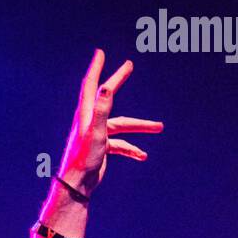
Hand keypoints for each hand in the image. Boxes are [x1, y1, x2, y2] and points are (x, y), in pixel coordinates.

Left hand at [58, 50, 162, 193]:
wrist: (77, 185)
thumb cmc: (84, 158)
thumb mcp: (96, 132)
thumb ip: (102, 109)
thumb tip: (107, 87)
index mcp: (87, 113)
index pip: (92, 84)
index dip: (96, 67)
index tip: (100, 52)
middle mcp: (91, 120)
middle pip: (108, 97)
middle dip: (119, 80)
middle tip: (129, 65)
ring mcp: (98, 134)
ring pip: (122, 126)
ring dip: (140, 127)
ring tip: (159, 127)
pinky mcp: (102, 148)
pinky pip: (121, 145)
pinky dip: (132, 149)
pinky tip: (142, 155)